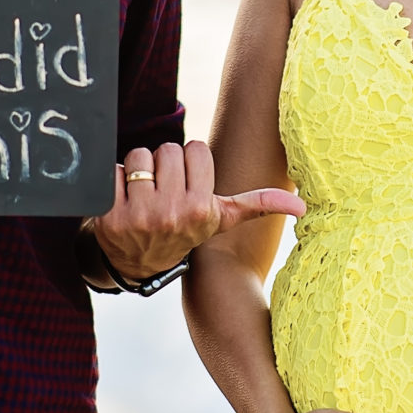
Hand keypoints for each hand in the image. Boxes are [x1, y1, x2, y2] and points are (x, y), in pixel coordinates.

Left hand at [89, 139, 303, 283]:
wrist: (137, 263)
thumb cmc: (184, 231)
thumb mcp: (221, 220)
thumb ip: (258, 205)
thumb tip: (303, 207)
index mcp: (202, 209)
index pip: (196, 149)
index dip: (190, 163)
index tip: (188, 184)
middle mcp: (172, 213)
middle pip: (168, 149)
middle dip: (165, 165)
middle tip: (164, 189)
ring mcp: (139, 215)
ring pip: (140, 156)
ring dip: (138, 169)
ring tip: (143, 193)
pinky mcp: (110, 214)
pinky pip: (110, 170)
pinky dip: (113, 178)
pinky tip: (122, 198)